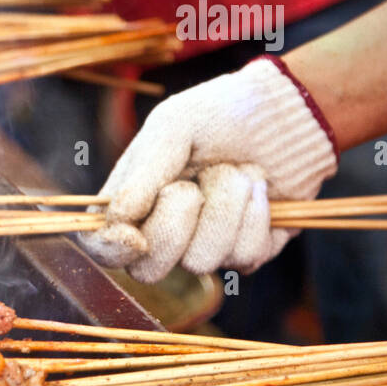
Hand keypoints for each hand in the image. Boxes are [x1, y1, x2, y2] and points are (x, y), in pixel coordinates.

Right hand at [81, 57, 337, 282]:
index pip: (101, 245)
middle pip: (148, 270)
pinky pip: (245, 255)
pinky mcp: (247, 251)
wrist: (285, 115)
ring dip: (224, 206)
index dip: (111, 249)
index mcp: (131, 202)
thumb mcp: (173, 126)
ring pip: (201, 261)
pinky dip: (256, 214)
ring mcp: (206, 246)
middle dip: (174, 225)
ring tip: (236, 172)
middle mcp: (163, 233)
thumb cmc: (220, 115)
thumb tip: (119, 217)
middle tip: (191, 186)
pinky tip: (260, 188)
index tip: (134, 236)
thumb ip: (142, 172)